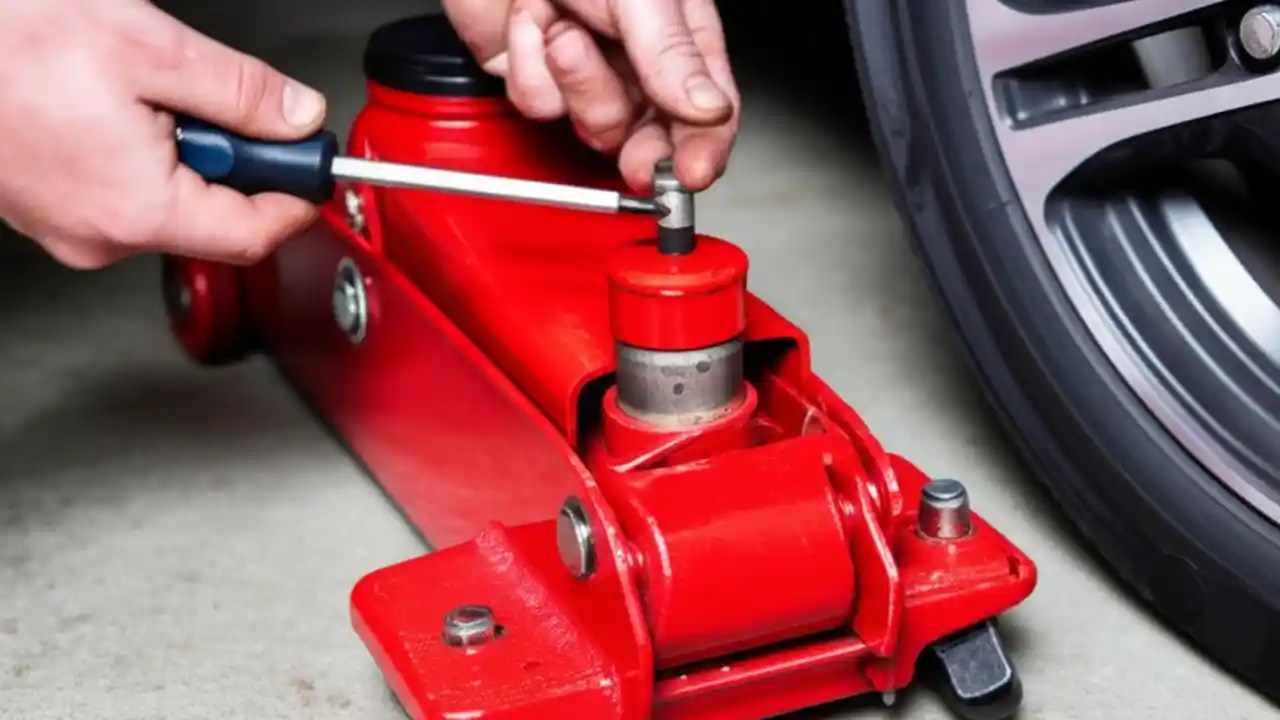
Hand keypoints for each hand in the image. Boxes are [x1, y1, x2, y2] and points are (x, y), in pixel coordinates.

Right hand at [0, 0, 326, 268]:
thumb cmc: (8, 39)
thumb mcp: (152, 51)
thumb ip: (243, 93)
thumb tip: (297, 117)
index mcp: (137, 210)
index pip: (255, 234)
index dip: (296, 198)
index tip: (314, 167)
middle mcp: (100, 235)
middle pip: (212, 219)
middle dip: (235, 162)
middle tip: (220, 105)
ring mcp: (67, 226)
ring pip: (165, 201)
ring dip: (182, 151)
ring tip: (143, 92)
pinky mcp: (45, 206)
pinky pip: (118, 189)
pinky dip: (138, 152)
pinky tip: (110, 105)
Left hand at [443, 0, 739, 191]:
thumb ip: (672, 53)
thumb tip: (709, 109)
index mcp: (677, 32)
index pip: (705, 106)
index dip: (705, 146)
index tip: (696, 173)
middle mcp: (632, 57)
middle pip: (653, 132)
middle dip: (644, 148)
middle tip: (643, 164)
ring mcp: (580, 70)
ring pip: (593, 123)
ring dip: (577, 83)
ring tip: (564, 33)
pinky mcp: (529, 75)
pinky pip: (538, 105)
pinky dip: (529, 67)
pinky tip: (530, 24)